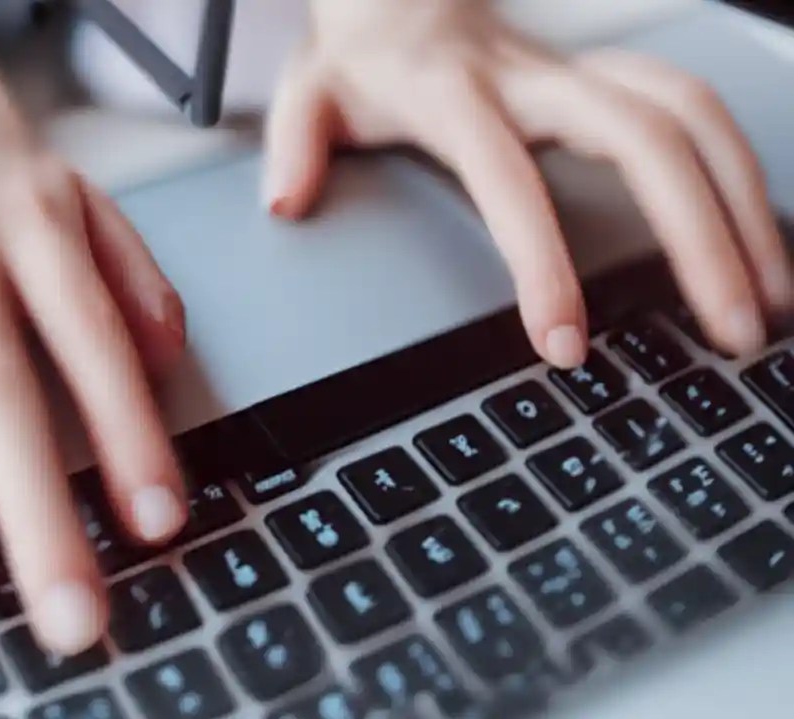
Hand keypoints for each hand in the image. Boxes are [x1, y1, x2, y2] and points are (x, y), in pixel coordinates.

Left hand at [265, 0, 792, 363]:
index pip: (510, 184)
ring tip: (771, 297)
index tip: (566, 342)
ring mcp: (582, 72)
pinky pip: (693, 109)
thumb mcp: (307, 95)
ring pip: (690, 119)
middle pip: (644, 141)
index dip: (542, 262)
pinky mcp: (610, 75)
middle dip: (700, 237)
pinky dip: (738, 167)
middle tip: (731, 330)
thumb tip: (287, 202)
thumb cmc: (361, 60)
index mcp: (457, 97)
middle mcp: (535, 80)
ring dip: (744, 204)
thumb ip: (296, 145)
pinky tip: (758, 230)